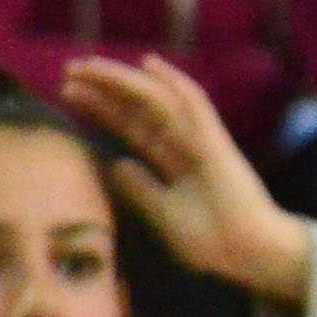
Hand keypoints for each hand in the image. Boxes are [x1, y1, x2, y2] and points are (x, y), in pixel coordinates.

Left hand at [61, 55, 311, 307]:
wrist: (246, 253)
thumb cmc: (211, 240)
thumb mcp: (163, 213)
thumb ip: (141, 188)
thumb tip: (116, 164)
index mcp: (172, 160)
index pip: (132, 126)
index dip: (102, 108)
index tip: (69, 92)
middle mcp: (184, 143)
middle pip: (138, 108)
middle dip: (105, 88)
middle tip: (70, 69)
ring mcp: (201, 140)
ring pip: (157, 100)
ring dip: (123, 81)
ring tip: (88, 66)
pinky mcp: (214, 142)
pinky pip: (193, 105)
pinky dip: (173, 83)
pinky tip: (148, 64)